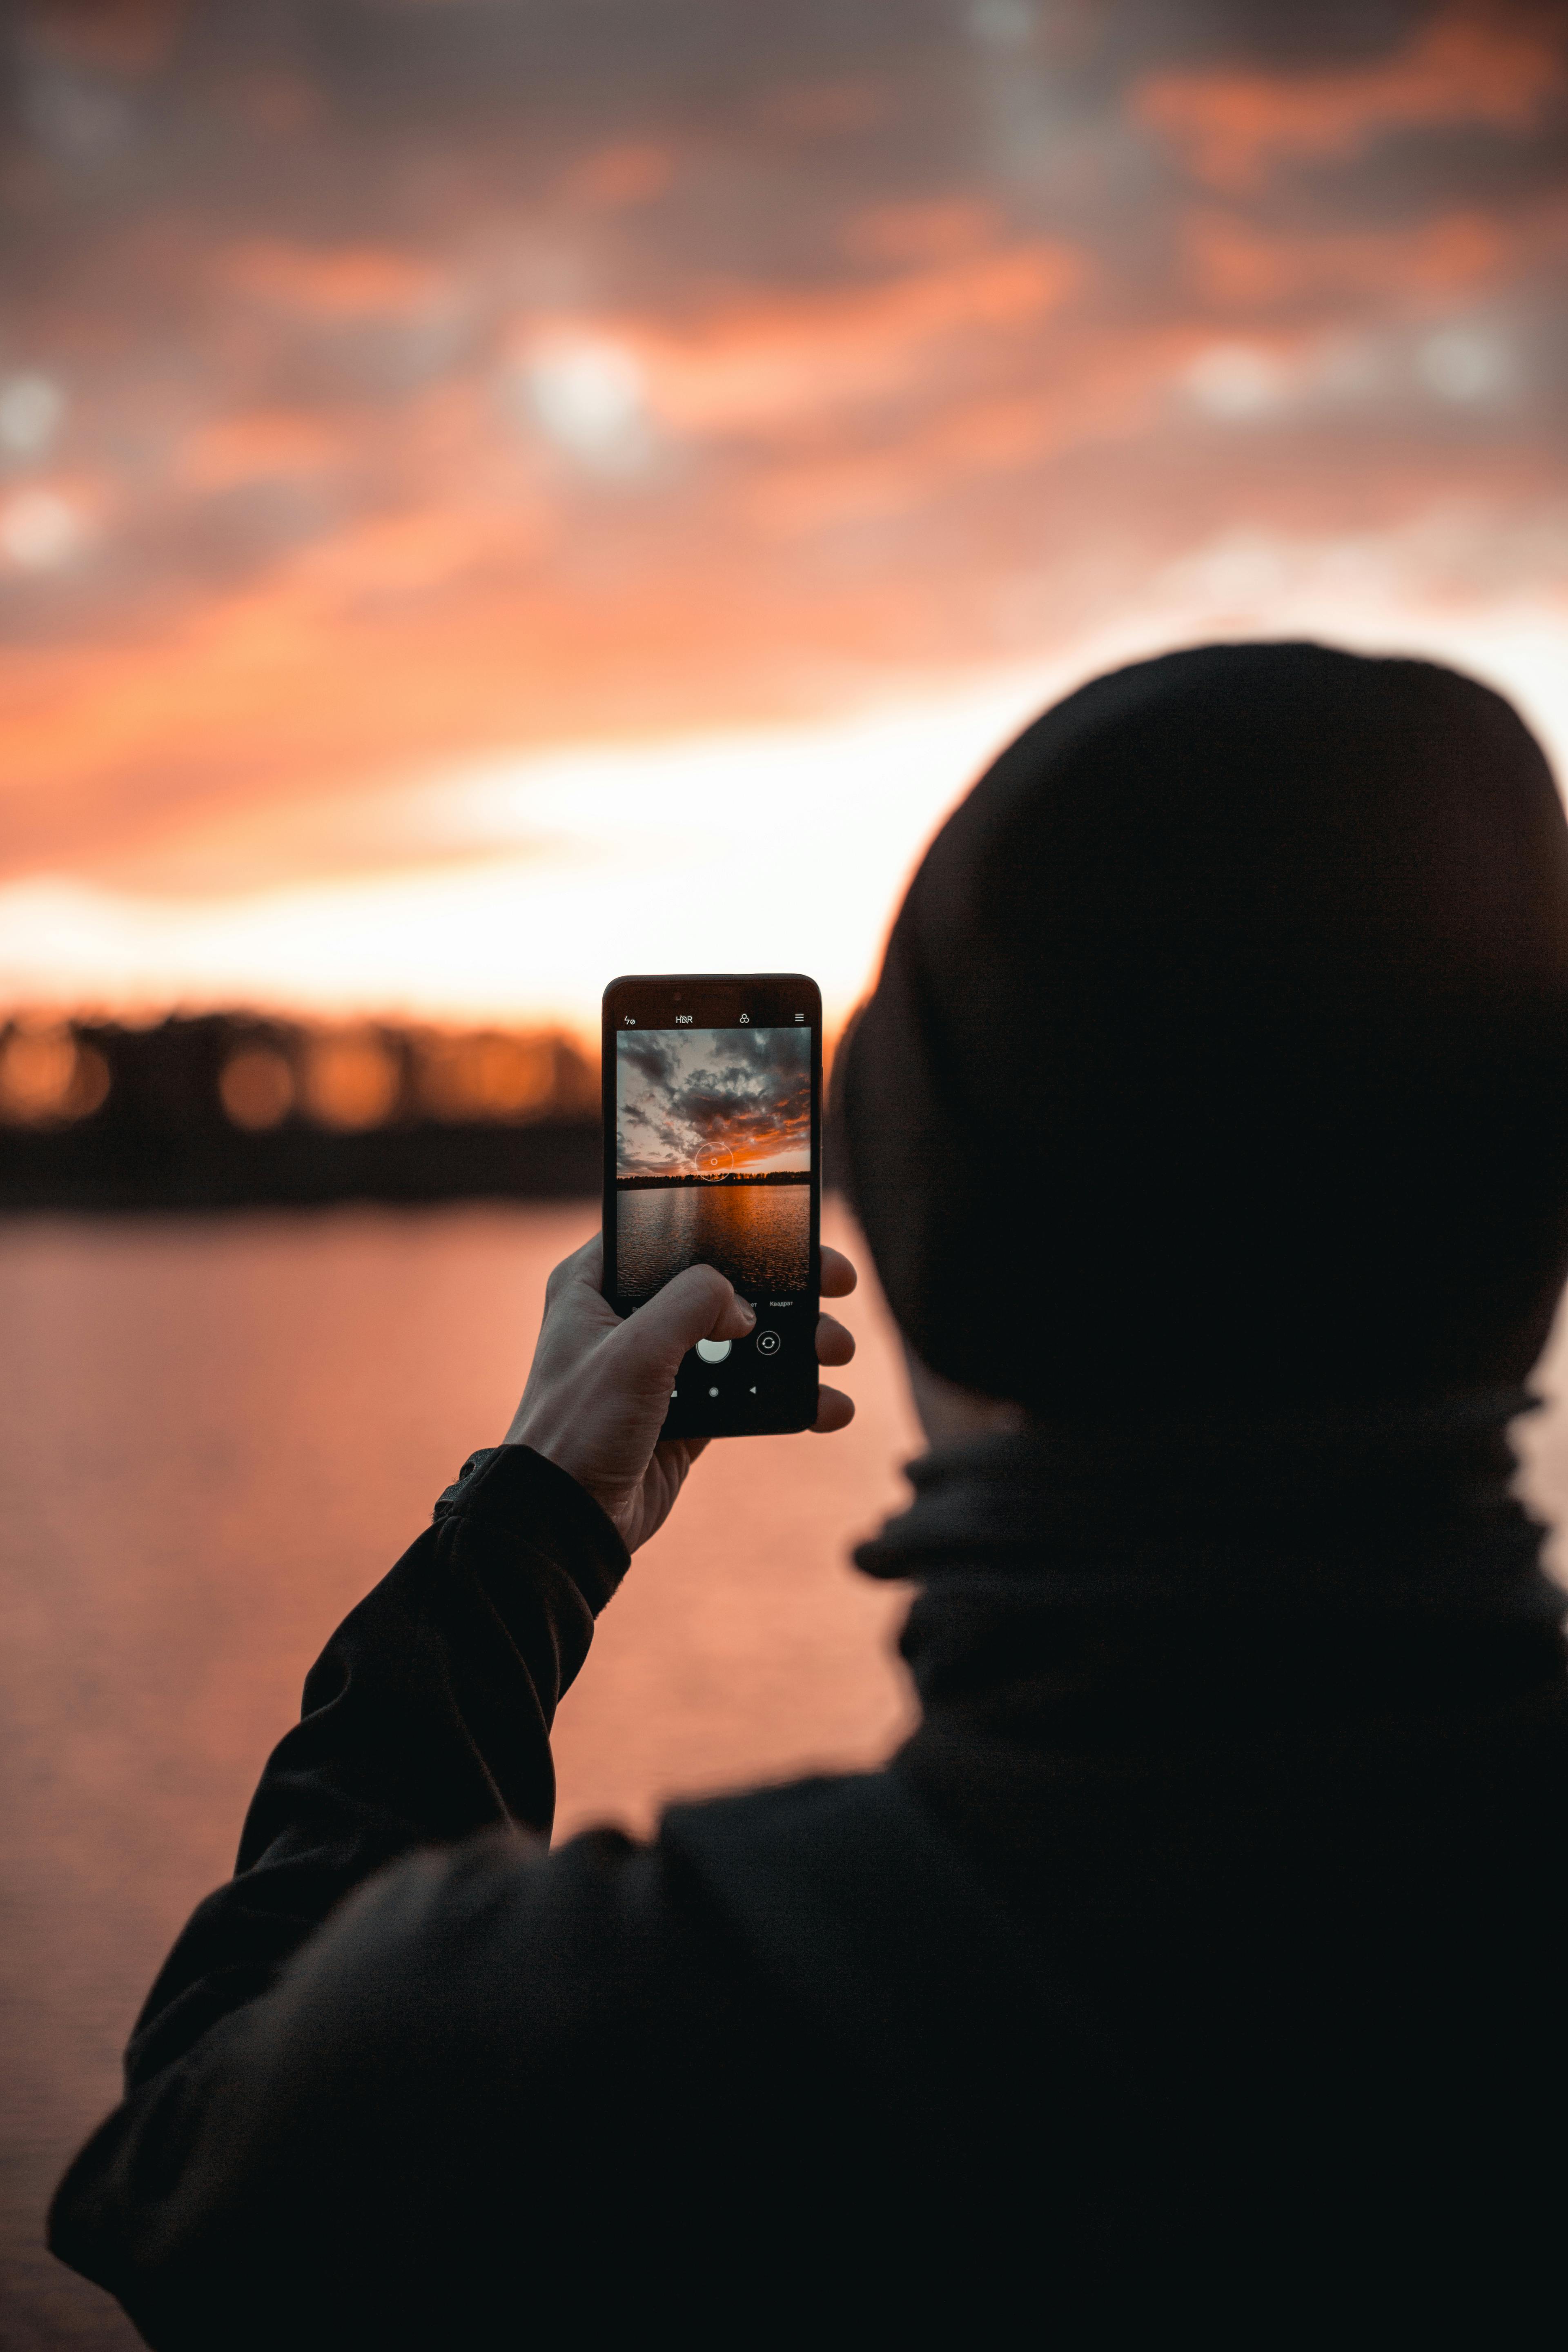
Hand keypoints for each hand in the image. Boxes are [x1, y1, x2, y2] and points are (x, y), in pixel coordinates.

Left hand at [503, 1235, 857, 1553]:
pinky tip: (828, 1405)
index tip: (786, 1225)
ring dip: (796, 1341)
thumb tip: (743, 1307)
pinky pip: (748, 1391)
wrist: (566, 1522)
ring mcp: (662, 1366)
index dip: (729, 1225)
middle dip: (785, 1285)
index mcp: (596, 1283)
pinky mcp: (688, 1412)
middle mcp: (629, 1316)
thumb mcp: (635, 1349)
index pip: (670, 1231)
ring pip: (743, 1337)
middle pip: (721, 1281)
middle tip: (836, 1281)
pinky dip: (788, 1396)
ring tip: (838, 1349)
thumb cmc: (578, 1428)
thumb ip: (691, 1304)